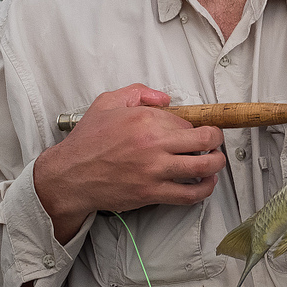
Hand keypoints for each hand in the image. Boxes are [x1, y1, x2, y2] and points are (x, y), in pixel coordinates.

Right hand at [34, 84, 226, 243]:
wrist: (69, 176)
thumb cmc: (88, 141)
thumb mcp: (108, 102)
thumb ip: (139, 92)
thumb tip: (165, 99)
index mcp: (146, 119)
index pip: (186, 120)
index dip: (192, 124)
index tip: (191, 129)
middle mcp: (154, 144)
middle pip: (206, 140)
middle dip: (216, 139)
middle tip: (214, 141)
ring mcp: (155, 170)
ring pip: (204, 166)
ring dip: (216, 163)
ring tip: (215, 161)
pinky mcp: (152, 193)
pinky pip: (189, 194)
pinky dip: (204, 189)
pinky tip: (206, 183)